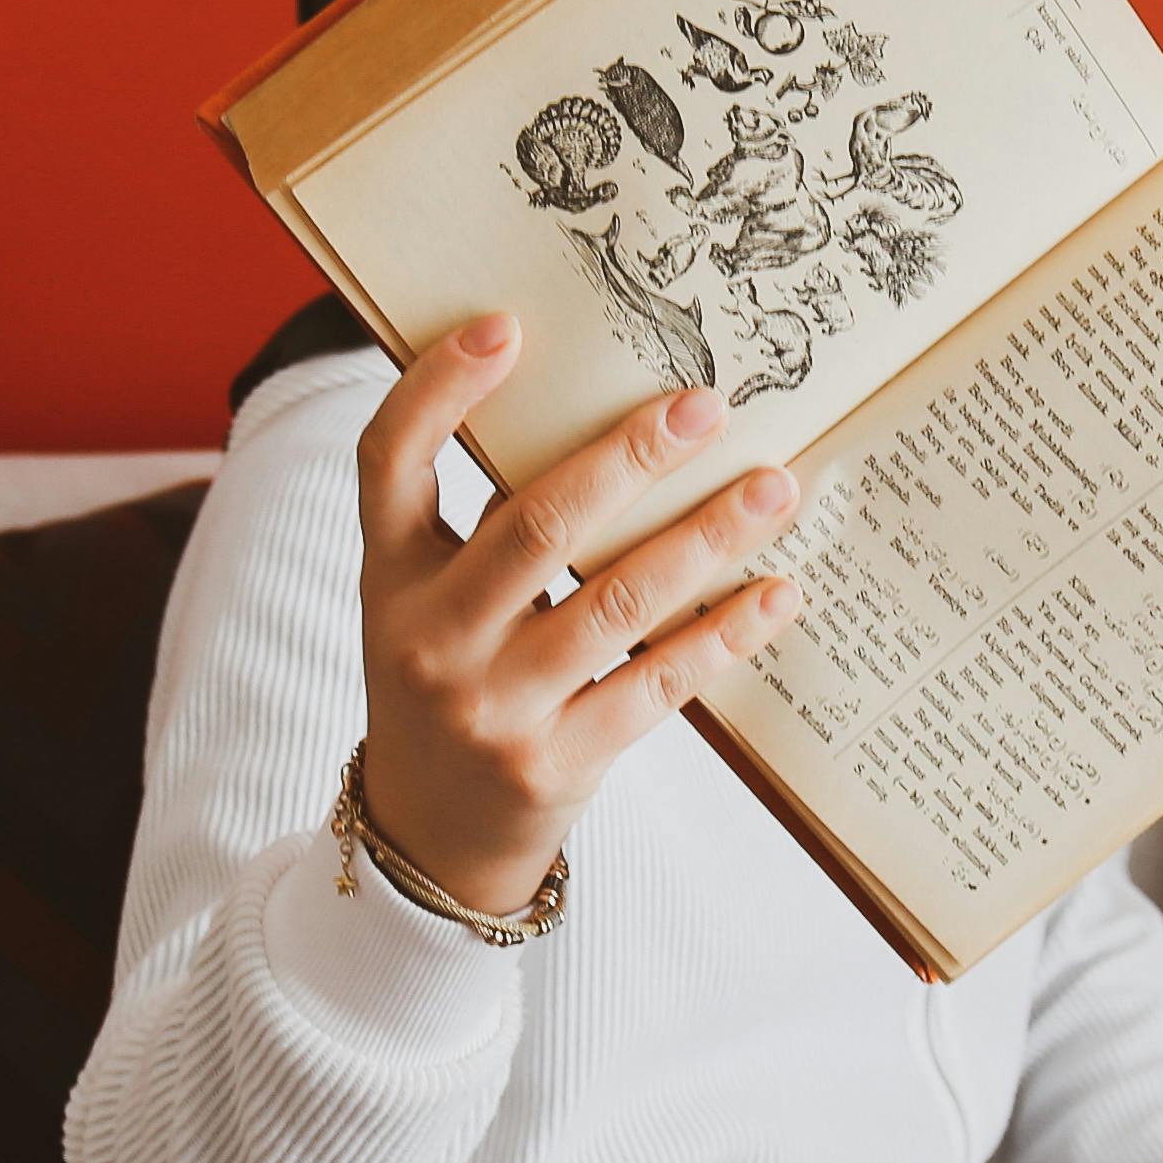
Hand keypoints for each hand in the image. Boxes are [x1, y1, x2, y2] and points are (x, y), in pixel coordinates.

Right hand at [352, 316, 799, 915]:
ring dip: (705, 538)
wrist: (430, 835)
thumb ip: (481, 516)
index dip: (436, 389)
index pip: (387, 460)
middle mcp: (430, 636)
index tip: (505, 327)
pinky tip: (775, 591)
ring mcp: (491, 707)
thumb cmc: (447, 675)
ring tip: (774, 486)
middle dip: (629, 457)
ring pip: (615, 601)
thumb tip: (608, 413)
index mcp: (388, 573)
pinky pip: (655, 683)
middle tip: (706, 405)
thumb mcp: (424, 595)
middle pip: (535, 525)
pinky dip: (721, 634)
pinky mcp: (555, 762)